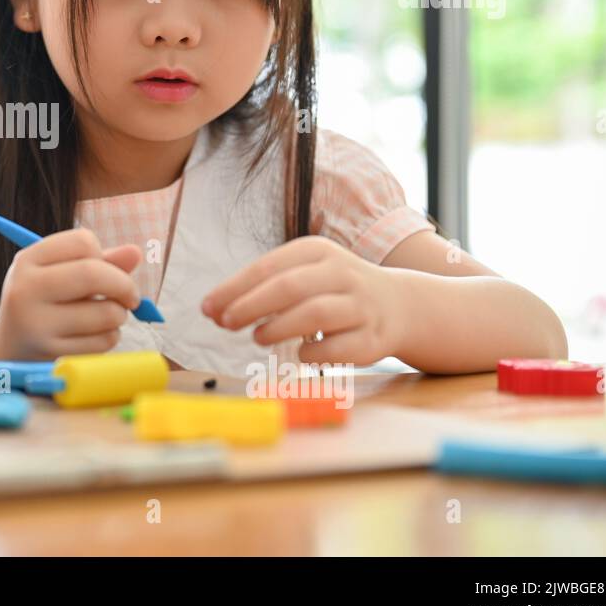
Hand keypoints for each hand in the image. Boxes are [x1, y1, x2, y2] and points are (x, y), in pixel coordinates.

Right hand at [0, 228, 142, 361]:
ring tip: (107, 317)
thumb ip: (98, 262)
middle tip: (131, 297)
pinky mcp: (52, 353)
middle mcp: (26, 289)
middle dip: (125, 285)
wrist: (10, 352)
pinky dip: (110, 336)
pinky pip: (104, 340)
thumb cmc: (43, 305)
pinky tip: (94, 336)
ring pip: (107, 312)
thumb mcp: (59, 275)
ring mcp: (37, 324)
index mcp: (27, 260)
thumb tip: (136, 253)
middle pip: (93, 274)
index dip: (103, 255)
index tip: (106, 269)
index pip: (83, 242)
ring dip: (119, 314)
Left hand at [200, 236, 405, 364]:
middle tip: (225, 323)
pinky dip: (313, 353)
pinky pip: (338, 348)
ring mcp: (360, 305)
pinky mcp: (373, 338)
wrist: (398, 305)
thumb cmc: (333, 289)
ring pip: (315, 313)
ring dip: (278, 328)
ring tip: (257, 337)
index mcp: (317, 251)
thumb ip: (263, 287)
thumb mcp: (303, 273)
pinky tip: (301, 354)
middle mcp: (341, 273)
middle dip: (250, 306)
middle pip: (289, 287)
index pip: (268, 266)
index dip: (234, 288)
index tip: (208, 308)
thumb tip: (215, 308)